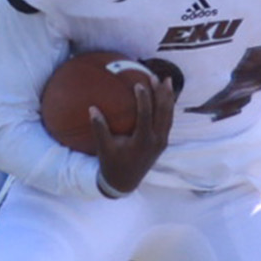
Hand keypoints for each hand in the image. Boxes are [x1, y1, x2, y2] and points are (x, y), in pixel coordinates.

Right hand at [94, 74, 174, 196]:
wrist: (125, 182)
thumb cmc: (112, 164)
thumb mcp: (104, 148)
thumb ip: (99, 129)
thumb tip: (92, 108)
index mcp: (142, 141)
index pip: (146, 116)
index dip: (144, 99)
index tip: (139, 84)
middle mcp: (156, 141)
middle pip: (163, 113)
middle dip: (161, 93)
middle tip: (156, 77)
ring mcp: (161, 142)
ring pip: (169, 116)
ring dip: (168, 98)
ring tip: (167, 80)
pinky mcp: (162, 142)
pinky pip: (168, 121)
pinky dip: (168, 107)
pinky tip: (165, 95)